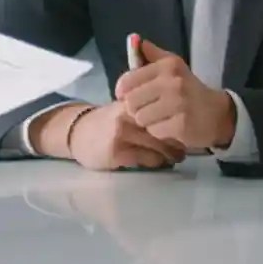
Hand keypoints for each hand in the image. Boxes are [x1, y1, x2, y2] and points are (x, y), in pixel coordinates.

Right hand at [36, 102, 185, 170]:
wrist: (77, 133)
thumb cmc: (107, 122)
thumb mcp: (125, 108)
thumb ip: (147, 109)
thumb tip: (178, 115)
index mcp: (132, 102)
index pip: (163, 108)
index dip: (176, 119)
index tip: (185, 128)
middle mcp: (127, 115)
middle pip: (164, 127)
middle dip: (177, 140)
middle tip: (184, 148)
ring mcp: (122, 134)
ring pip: (159, 145)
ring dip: (170, 154)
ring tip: (176, 157)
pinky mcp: (117, 152)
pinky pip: (148, 159)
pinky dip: (156, 162)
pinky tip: (157, 162)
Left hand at [114, 38, 235, 150]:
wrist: (217, 114)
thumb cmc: (189, 89)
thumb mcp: (173, 66)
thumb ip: (152, 55)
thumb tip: (134, 39)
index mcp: (167, 66)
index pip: (127, 81)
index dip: (123, 92)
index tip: (131, 96)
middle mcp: (173, 82)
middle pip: (131, 102)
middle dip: (136, 109)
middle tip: (148, 109)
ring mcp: (178, 104)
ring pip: (141, 118)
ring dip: (147, 122)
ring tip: (160, 118)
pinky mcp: (182, 125)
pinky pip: (154, 131)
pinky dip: (159, 132)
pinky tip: (170, 127)